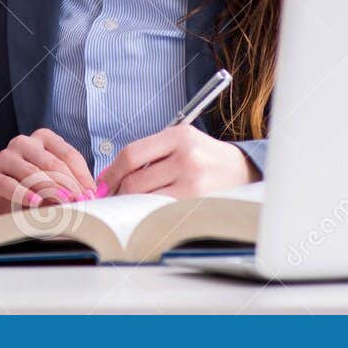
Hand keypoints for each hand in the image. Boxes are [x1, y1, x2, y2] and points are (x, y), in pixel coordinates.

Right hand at [0, 128, 99, 218]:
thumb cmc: (31, 189)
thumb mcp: (54, 186)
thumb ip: (70, 186)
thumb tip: (91, 196)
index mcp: (43, 139)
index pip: (69, 155)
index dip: (82, 176)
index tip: (91, 196)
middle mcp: (23, 143)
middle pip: (52, 163)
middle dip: (69, 185)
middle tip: (79, 203)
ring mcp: (5, 158)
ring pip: (32, 172)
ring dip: (50, 190)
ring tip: (63, 205)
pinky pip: (8, 183)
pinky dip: (23, 193)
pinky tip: (35, 202)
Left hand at [96, 124, 256, 198]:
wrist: (244, 171)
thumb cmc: (206, 157)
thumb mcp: (182, 141)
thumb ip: (151, 153)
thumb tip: (113, 176)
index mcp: (179, 136)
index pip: (131, 154)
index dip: (111, 171)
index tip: (103, 182)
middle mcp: (187, 157)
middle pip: (134, 179)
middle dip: (118, 191)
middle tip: (112, 198)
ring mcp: (194, 182)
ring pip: (145, 197)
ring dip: (131, 203)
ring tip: (129, 204)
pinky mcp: (198, 203)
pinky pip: (161, 210)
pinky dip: (149, 211)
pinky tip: (148, 210)